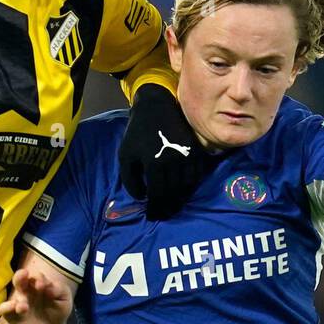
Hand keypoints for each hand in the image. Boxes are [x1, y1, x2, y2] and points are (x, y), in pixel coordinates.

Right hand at [0, 265, 72, 323]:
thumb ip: (61, 290)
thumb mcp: (64, 300)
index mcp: (39, 284)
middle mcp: (26, 290)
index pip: (36, 276)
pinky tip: (15, 310)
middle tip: (25, 277)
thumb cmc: (56, 310)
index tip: (43, 285)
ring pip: (12, 294)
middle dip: (21, 276)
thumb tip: (50, 288)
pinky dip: (7, 307)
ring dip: (18, 296)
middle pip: (19, 277)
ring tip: (24, 307)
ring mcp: (18, 301)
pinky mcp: (11, 314)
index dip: (38, 278)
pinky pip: (4, 308)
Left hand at [118, 85, 214, 218]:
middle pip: (174, 194)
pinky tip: (184, 192)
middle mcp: (173, 160)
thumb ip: (130, 180)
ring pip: (188, 186)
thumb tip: (142, 198)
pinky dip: (192, 187)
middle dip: (168, 208)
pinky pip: (197, 174)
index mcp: (154, 163)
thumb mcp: (125, 156)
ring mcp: (187, 155)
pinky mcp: (196, 150)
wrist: (156, 107)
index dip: (155, 209)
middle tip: (164, 215)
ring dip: (181, 200)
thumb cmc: (137, 133)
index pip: (158, 195)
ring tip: (174, 207)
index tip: (152, 216)